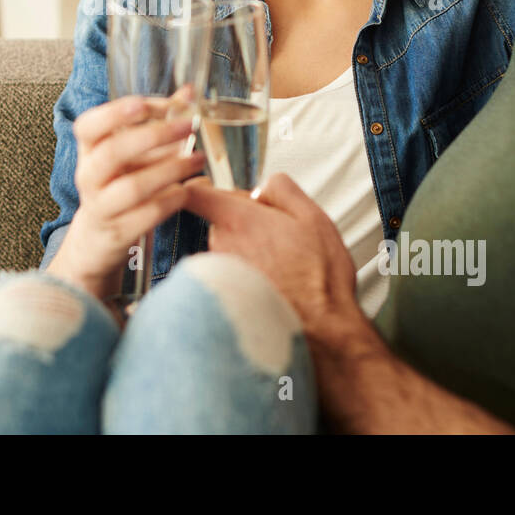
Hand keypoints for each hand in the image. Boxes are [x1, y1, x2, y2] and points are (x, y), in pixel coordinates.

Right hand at [47, 85, 205, 299]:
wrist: (100, 235)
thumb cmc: (121, 181)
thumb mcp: (132, 149)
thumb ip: (160, 120)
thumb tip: (189, 92)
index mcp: (89, 150)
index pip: (88, 126)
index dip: (114, 114)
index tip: (144, 104)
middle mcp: (89, 176)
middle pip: (112, 152)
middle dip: (153, 136)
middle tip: (188, 125)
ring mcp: (102, 206)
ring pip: (132, 187)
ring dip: (170, 170)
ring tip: (197, 158)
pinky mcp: (119, 231)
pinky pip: (146, 215)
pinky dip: (170, 200)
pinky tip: (187, 190)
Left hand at [182, 173, 359, 338]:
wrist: (319, 331)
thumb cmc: (317, 278)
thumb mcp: (312, 216)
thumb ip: (281, 189)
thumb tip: (263, 186)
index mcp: (237, 220)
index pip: (194, 193)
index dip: (197, 184)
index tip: (205, 183)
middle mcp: (220, 245)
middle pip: (218, 219)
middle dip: (243, 219)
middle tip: (277, 231)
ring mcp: (221, 272)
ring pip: (228, 246)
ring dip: (248, 246)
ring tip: (282, 262)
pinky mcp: (225, 294)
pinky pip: (232, 271)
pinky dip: (249, 271)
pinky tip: (275, 281)